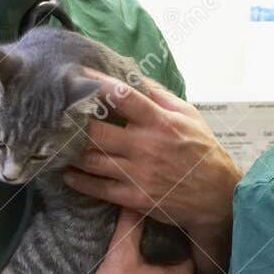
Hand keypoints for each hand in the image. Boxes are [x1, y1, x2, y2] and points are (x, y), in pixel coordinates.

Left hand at [63, 69, 239, 238]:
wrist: (217, 196)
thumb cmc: (202, 151)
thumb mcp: (189, 116)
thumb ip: (160, 96)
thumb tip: (133, 76)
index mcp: (160, 121)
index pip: (122, 96)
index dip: (96, 83)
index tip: (77, 75)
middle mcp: (146, 146)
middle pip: (97, 130)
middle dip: (73, 120)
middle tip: (56, 113)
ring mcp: (138, 174)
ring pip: (91, 159)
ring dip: (70, 151)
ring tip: (57, 142)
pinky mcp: (135, 198)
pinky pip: (98, 188)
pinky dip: (78, 180)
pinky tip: (68, 172)